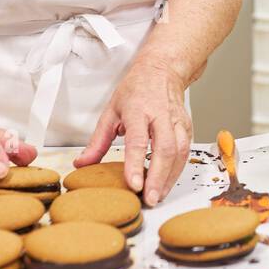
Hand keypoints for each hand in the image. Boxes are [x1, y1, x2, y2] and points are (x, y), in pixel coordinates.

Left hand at [74, 65, 192, 206]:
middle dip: (158, 177)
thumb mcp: (110, 110)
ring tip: (156, 196)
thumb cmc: (135, 90)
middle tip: (149, 199)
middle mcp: (160, 115)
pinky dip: (177, 170)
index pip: (138, 140)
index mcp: (138, 109)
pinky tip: (166, 184)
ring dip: (169, 177)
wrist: (162, 69)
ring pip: (179, 152)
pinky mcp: (187, 126)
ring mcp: (176, 120)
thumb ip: (98, 141)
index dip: (135, 164)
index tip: (134, 184)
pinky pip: (186, 152)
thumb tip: (82, 164)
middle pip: (165, 149)